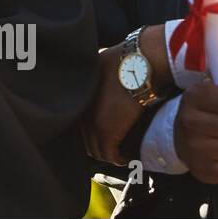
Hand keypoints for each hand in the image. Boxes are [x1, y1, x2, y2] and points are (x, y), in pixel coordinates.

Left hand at [82, 27, 173, 164]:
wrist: (138, 63)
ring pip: (95, 148)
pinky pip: (108, 154)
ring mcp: (92, 120)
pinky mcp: (107, 131)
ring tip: (119, 154)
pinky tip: (124, 159)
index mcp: (79, 94)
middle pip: (84, 136)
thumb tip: (106, 70)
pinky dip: (117, 159)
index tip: (101, 134)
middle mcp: (81, 108)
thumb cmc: (127, 59)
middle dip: (97, 144)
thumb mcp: (102, 61)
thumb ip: (98, 72)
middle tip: (111, 148)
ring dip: (107, 153)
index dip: (90, 129)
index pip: (79, 119)